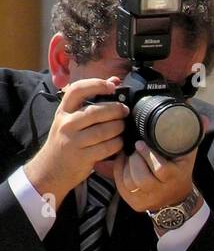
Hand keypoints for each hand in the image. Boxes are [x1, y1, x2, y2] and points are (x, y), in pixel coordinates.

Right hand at [23, 77, 127, 209]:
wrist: (51, 169)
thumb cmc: (65, 142)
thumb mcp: (69, 120)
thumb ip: (88, 103)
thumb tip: (114, 81)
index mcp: (63, 111)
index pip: (77, 90)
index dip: (96, 84)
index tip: (112, 85)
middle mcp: (67, 124)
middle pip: (96, 112)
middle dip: (116, 110)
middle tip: (125, 111)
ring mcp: (74, 141)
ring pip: (104, 130)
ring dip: (119, 127)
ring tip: (123, 126)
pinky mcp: (83, 157)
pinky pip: (107, 147)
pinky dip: (117, 144)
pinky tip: (119, 142)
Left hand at [114, 113, 208, 214]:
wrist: (177, 199)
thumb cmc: (179, 172)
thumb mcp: (187, 154)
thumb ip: (193, 136)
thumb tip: (203, 118)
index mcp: (175, 178)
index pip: (160, 169)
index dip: (148, 155)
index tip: (140, 143)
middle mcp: (161, 192)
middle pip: (141, 177)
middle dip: (135, 160)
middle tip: (135, 150)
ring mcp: (147, 199)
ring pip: (129, 182)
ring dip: (126, 166)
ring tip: (130, 156)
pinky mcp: (136, 204)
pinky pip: (121, 187)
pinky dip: (119, 173)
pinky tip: (124, 165)